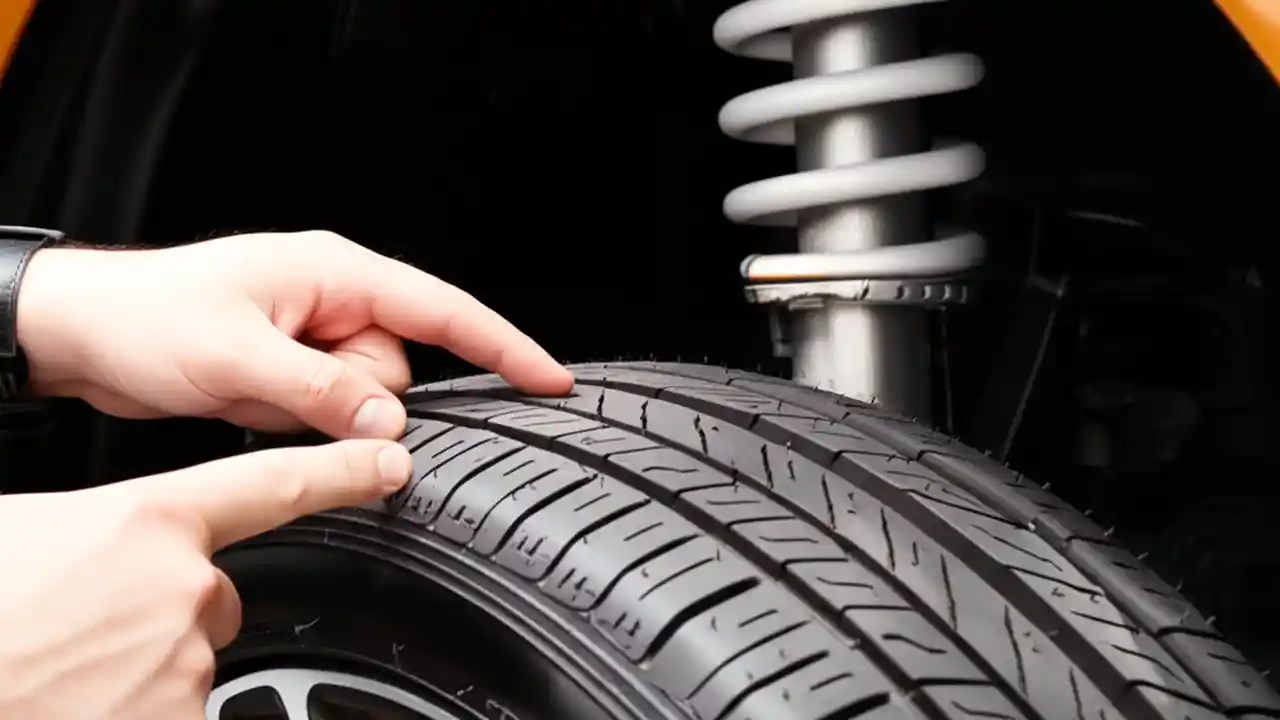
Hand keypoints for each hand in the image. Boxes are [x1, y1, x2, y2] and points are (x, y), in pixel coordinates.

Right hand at [0, 438, 411, 718]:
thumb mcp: (31, 530)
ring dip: (143, 669)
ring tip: (67, 668)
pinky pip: (174, 712)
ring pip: (190, 662)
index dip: (341, 472)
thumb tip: (118, 550)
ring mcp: (180, 667)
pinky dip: (135, 708)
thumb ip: (101, 535)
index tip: (390, 465)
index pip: (272, 485)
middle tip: (87, 627)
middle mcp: (181, 590)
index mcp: (147, 522)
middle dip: (169, 613)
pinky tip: (78, 698)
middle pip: (216, 597)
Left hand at [15, 230, 572, 437]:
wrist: (85, 334)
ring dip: (312, 413)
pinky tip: (247, 401)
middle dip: (348, 399)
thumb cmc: (146, 317)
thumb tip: (391, 422)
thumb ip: (322, 393)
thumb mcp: (237, 358)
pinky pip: (328, 411)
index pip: (443, 311)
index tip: (550, 379)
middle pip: (396, 372)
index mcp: (336, 274)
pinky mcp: (295, 370)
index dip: (504, 346)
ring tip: (250, 391)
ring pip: (363, 400)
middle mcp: (334, 301)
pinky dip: (296, 419)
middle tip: (279, 389)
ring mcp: (315, 337)